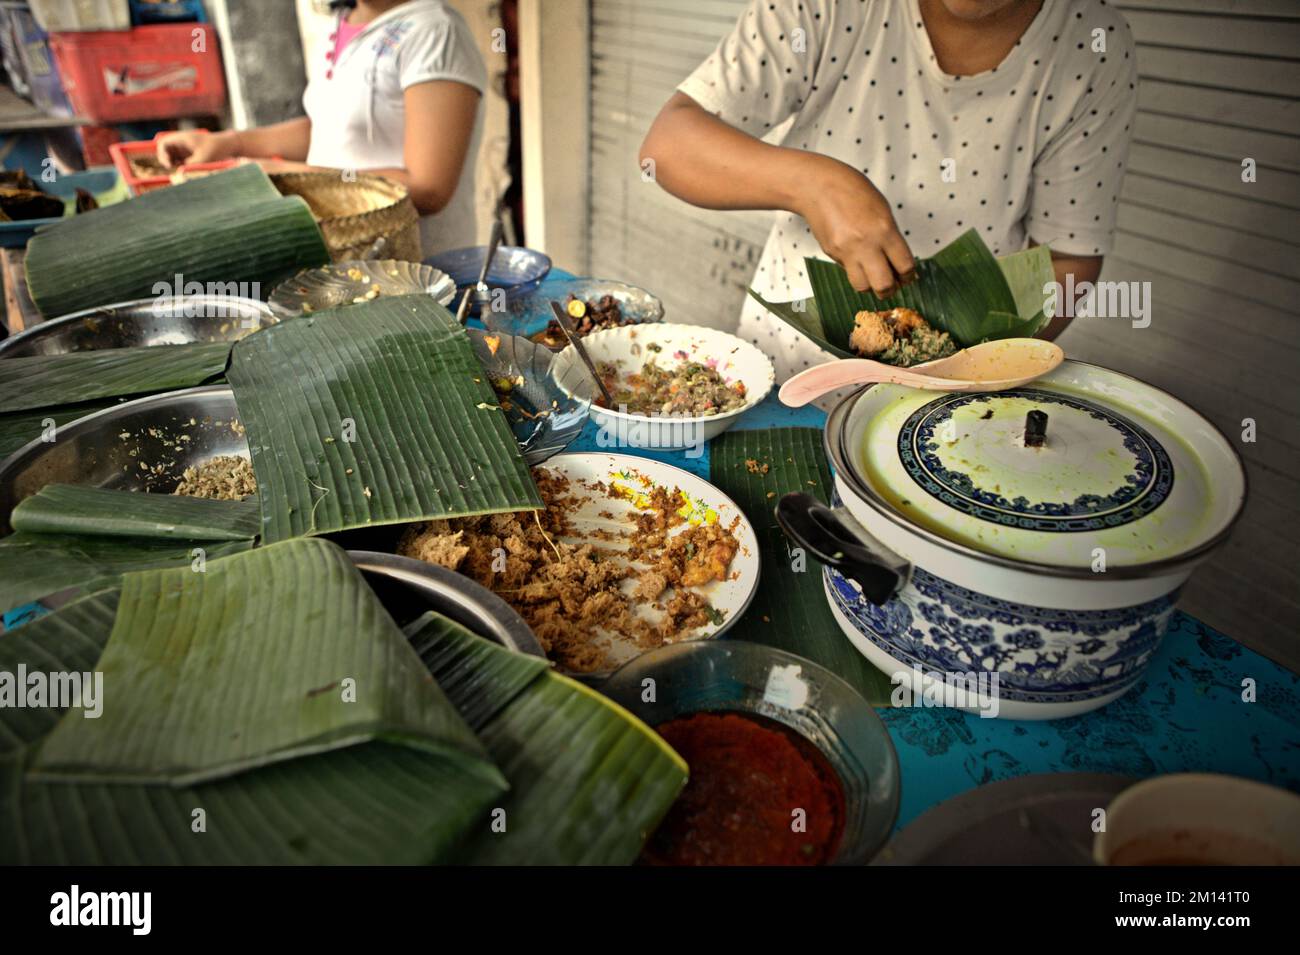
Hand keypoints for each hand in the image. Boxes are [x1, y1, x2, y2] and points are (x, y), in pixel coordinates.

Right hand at [155, 129, 239, 168]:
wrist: (228, 145)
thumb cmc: (216, 149)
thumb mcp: (203, 159)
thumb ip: (190, 166)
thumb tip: (179, 173)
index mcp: (182, 138)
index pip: (164, 143)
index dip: (163, 154)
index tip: (169, 165)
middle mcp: (182, 142)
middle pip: (165, 150)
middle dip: (166, 159)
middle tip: (172, 169)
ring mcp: (185, 148)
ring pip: (172, 156)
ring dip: (172, 163)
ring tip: (180, 169)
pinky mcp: (190, 154)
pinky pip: (179, 160)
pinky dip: (179, 165)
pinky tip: (186, 170)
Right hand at [798, 158, 915, 297]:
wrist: (818, 186)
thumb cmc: (851, 191)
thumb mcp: (882, 210)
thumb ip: (890, 236)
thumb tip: (896, 261)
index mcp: (884, 230)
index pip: (904, 266)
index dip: (909, 276)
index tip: (908, 277)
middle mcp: (866, 244)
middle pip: (884, 285)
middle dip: (890, 289)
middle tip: (892, 284)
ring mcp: (847, 252)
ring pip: (862, 286)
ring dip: (870, 285)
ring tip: (873, 276)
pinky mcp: (833, 254)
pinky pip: (848, 271)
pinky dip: (855, 270)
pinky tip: (856, 256)